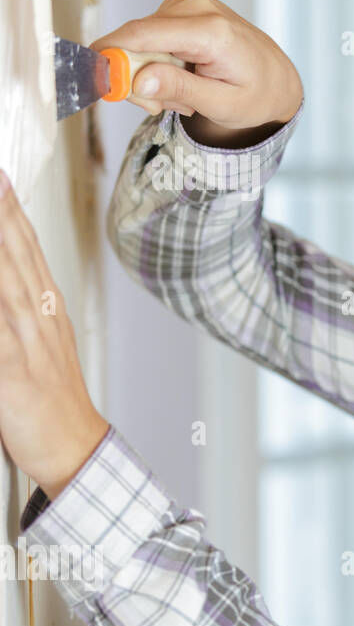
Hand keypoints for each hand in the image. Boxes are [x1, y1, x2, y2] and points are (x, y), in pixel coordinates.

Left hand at [0, 169, 109, 498]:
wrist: (73, 446)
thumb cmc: (53, 401)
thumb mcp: (43, 346)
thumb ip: (23, 313)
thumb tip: (12, 282)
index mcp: (48, 310)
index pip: (28, 250)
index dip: (13, 212)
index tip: (3, 179)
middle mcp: (39, 318)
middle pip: (17, 254)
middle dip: (4, 215)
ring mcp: (26, 342)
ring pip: (6, 283)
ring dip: (0, 246)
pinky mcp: (11, 370)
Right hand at [90, 0, 302, 147]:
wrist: (276, 78)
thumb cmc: (255, 94)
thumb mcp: (223, 105)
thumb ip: (180, 90)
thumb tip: (138, 81)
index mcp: (212, 31)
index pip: (143, 34)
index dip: (111, 54)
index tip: (95, 76)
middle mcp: (198, 5)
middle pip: (136, 39)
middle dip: (138, 78)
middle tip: (162, 106)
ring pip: (139, 38)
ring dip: (152, 70)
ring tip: (186, 90)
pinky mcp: (181, 0)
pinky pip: (149, 33)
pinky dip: (159, 57)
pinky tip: (184, 70)